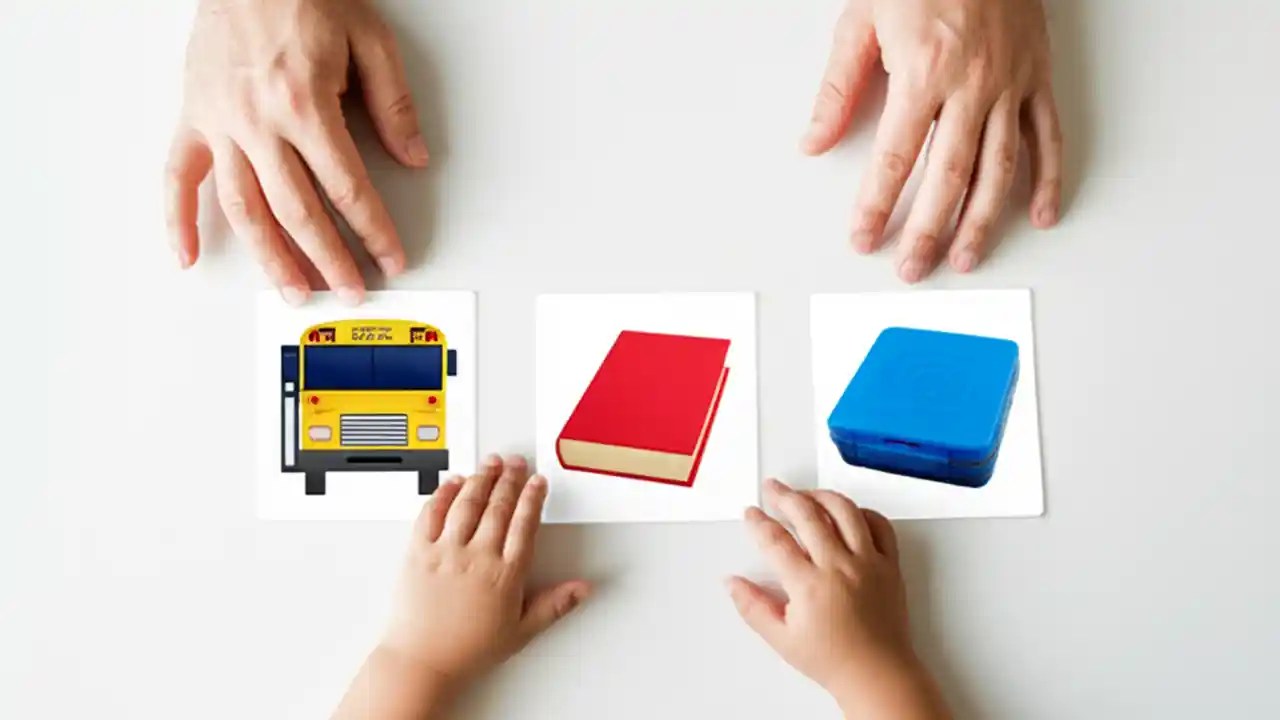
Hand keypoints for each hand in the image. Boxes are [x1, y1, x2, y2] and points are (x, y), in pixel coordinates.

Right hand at [166, 0, 428, 304]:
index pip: (347, 188)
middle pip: (297, 210)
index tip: (390, 257)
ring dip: (269, 257)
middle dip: (328, 258)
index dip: (373, 230)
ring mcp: (220, 123)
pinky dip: (176, 219)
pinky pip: (176, 176)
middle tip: (350, 288)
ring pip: (244, 207)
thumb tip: (414, 157)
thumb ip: (393, 102)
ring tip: (292, 290)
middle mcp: (257, 121)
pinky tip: (186, 255)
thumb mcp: (369, 38)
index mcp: (305, 104)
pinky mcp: (192, 116)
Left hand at [381, 455, 590, 684]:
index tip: (538, 483)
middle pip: (498, 506)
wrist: (422, 662)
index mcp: (505, 574)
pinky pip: (430, 513)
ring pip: (467, 503)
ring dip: (481, 478)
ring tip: (491, 464)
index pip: (524, 524)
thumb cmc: (468, 650)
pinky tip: (452, 482)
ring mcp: (446, 552)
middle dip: (511, 479)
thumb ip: (554, 605)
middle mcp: (477, 557)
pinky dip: (443, 494)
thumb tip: (583, 590)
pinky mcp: (418, 553)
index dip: (533, 498)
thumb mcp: (521, 631)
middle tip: (517, 463)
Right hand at [728, 480, 950, 718]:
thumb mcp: (781, 639)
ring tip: (806, 493)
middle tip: (773, 489)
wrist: (877, 674)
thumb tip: (732, 583)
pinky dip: (861, 512)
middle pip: (808, 515)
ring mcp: (868, 562)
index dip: (758, 522)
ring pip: (844, 511)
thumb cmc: (834, 660)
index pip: (776, 540)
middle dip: (784, 496)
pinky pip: (879, 525)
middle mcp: (840, 567)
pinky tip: (847, 512)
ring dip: (821, 495)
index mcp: (810, 585)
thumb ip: (753, 606)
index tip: (751, 514)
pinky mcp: (890, 565)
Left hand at [803, 0, 1061, 281]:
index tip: (864, 238)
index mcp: (923, 72)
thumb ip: (840, 89)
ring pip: (999, 167)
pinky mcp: (1038, 75)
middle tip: (912, 268)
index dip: (878, 204)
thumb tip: (814, 142)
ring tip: (967, 258)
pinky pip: (1048, 136)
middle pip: (949, 175)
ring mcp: (1011, 83)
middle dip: (929, 229)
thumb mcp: (862, 20)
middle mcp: (972, 85)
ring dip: (983, 220)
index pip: (895, 157)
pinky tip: (1040, 217)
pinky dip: (1048, 179)